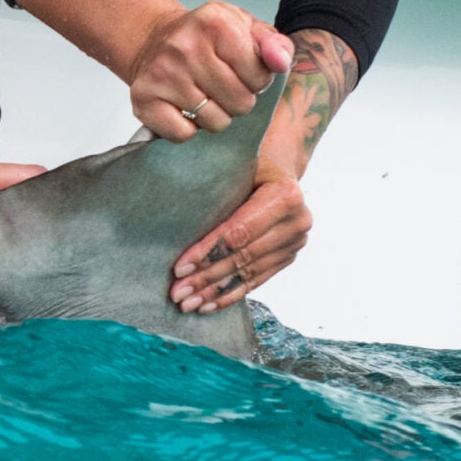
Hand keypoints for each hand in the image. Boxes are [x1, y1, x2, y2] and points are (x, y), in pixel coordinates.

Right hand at [128, 1, 291, 139]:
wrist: (155, 39)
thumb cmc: (207, 38)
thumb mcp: (246, 29)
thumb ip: (275, 44)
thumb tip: (281, 63)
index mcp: (216, 23)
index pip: (260, 76)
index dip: (256, 80)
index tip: (241, 70)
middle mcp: (185, 46)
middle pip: (240, 103)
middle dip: (238, 100)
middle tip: (223, 86)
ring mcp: (162, 73)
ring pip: (215, 122)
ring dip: (215, 116)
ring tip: (205, 96)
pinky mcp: (144, 97)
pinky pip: (183, 134)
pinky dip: (188, 129)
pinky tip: (184, 108)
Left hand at [165, 29, 356, 312]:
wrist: (279, 157)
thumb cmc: (248, 155)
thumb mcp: (233, 159)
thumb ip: (211, 178)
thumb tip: (163, 190)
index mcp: (284, 195)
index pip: (238, 231)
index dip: (208, 252)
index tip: (179, 268)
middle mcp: (298, 221)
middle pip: (243, 256)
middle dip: (207, 277)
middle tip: (177, 292)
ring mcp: (296, 241)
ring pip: (249, 272)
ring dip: (216, 292)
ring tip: (187, 303)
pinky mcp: (289, 255)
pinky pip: (258, 279)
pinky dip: (232, 293)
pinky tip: (209, 305)